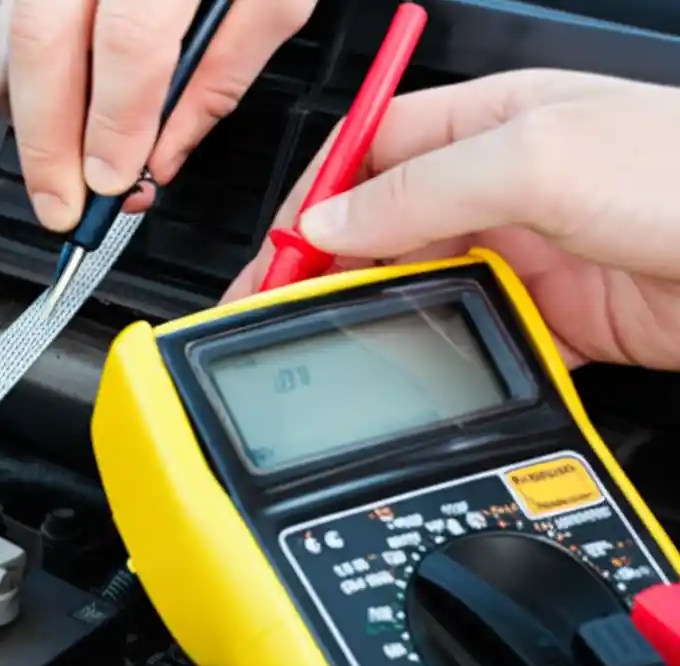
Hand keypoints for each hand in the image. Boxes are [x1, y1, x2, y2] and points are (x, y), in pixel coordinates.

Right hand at [0, 0, 314, 230]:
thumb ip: (220, 77)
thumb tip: (163, 155)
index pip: (129, 42)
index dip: (116, 123)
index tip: (113, 181)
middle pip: (44, 44)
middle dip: (46, 143)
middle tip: (63, 206)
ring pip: (13, 37)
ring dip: (29, 117)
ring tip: (59, 169)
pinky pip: (8, 23)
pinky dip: (24, 79)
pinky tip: (56, 112)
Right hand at [223, 69, 679, 371]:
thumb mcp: (536, 156)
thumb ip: (420, 187)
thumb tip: (330, 218)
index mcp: (486, 121)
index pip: (366, 153)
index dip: (312, 198)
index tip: (276, 252)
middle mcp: (501, 184)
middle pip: (384, 227)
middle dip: (330, 267)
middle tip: (287, 312)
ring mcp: (530, 252)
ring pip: (424, 288)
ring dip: (382, 317)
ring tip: (342, 347)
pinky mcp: (561, 316)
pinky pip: (479, 337)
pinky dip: (448, 358)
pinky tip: (425, 373)